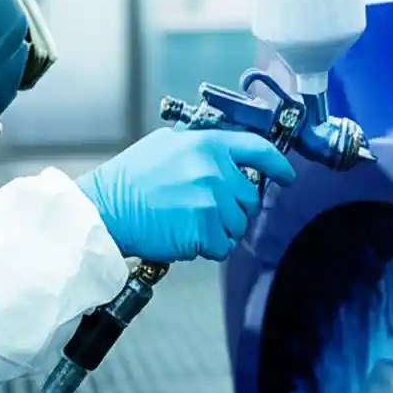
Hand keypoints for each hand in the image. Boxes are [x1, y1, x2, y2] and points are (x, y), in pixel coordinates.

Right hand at [77, 127, 294, 261]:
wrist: (105, 211)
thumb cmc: (129, 180)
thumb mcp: (165, 145)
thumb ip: (200, 145)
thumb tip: (225, 151)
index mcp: (207, 145)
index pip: (258, 149)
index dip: (278, 165)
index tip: (287, 176)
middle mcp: (214, 171)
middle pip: (249, 197)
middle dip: (233, 207)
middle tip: (203, 209)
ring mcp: (211, 201)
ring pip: (237, 224)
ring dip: (219, 229)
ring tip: (187, 222)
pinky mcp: (204, 231)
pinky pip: (222, 246)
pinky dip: (207, 247)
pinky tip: (184, 237)